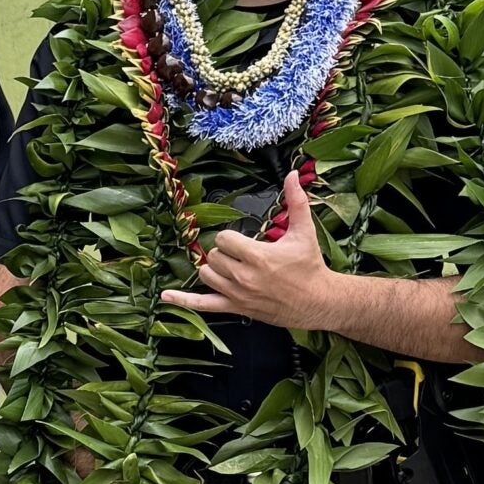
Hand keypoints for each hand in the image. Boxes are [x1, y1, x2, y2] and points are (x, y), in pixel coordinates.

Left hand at [162, 171, 336, 328]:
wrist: (317, 301)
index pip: (224, 239)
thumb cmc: (309, 267)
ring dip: (213, 268)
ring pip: (206, 275)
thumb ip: (296, 201)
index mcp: (258, 257)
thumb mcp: (304, 232)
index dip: (230, 237)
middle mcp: (244, 277)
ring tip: (229, 266)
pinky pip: (203, 305)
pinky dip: (183, 300)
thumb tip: (292, 175)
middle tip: (241, 254)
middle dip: (225, 251)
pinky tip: (167, 296)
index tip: (242, 240)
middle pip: (214, 256)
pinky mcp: (236, 308)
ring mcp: (238, 295)